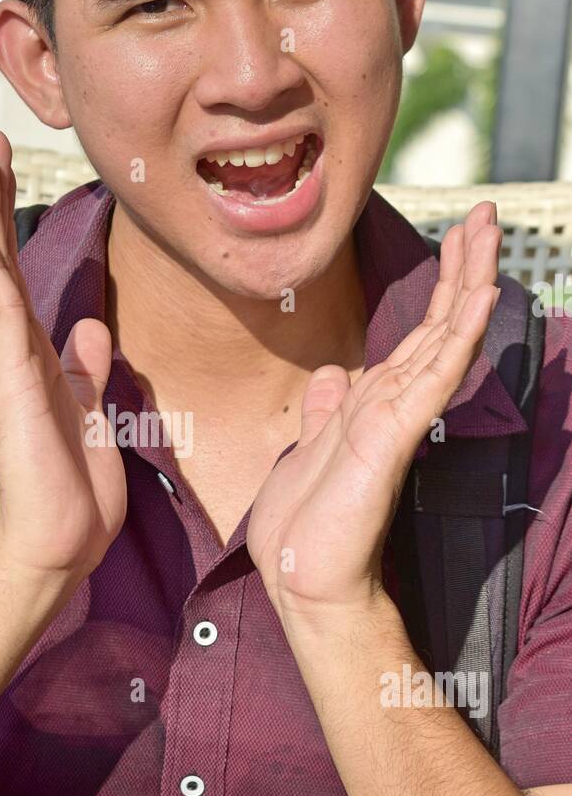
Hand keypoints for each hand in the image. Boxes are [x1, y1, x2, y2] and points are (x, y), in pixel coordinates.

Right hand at [0, 130, 125, 586]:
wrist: (59, 541)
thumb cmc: (71, 487)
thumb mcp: (88, 411)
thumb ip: (84, 367)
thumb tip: (88, 325)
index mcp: (34, 358)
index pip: (17, 278)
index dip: (10, 226)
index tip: (7, 173)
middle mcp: (13, 354)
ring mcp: (8, 367)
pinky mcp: (12, 385)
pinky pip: (0, 318)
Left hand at [246, 201, 501, 622]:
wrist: (304, 579)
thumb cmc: (306, 529)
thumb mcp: (306, 452)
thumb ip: (326, 411)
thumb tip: (334, 373)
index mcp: (376, 405)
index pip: (417, 334)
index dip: (441, 287)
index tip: (458, 239)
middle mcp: (396, 405)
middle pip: (439, 324)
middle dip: (463, 268)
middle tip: (486, 216)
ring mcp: (400, 419)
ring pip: (444, 338)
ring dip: (469, 283)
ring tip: (490, 234)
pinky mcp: (394, 436)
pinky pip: (436, 375)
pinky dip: (459, 334)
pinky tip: (480, 298)